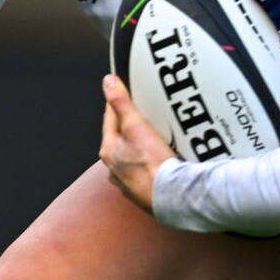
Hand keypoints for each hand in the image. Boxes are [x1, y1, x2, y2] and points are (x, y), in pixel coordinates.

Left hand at [99, 74, 174, 211]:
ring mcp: (127, 184)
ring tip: (155, 140)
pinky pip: (144, 174)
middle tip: (143, 116)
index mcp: (108, 150)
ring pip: (131, 159)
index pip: (110, 119)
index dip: (118, 103)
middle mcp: (113, 169)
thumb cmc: (152, 163)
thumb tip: (108, 82)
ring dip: (140, 149)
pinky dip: (150, 166)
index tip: (124, 92)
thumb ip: (121, 102)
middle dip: (130, 128)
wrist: (172, 196)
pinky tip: (161, 163)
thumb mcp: (135, 125)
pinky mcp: (143, 194)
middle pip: (121, 140)